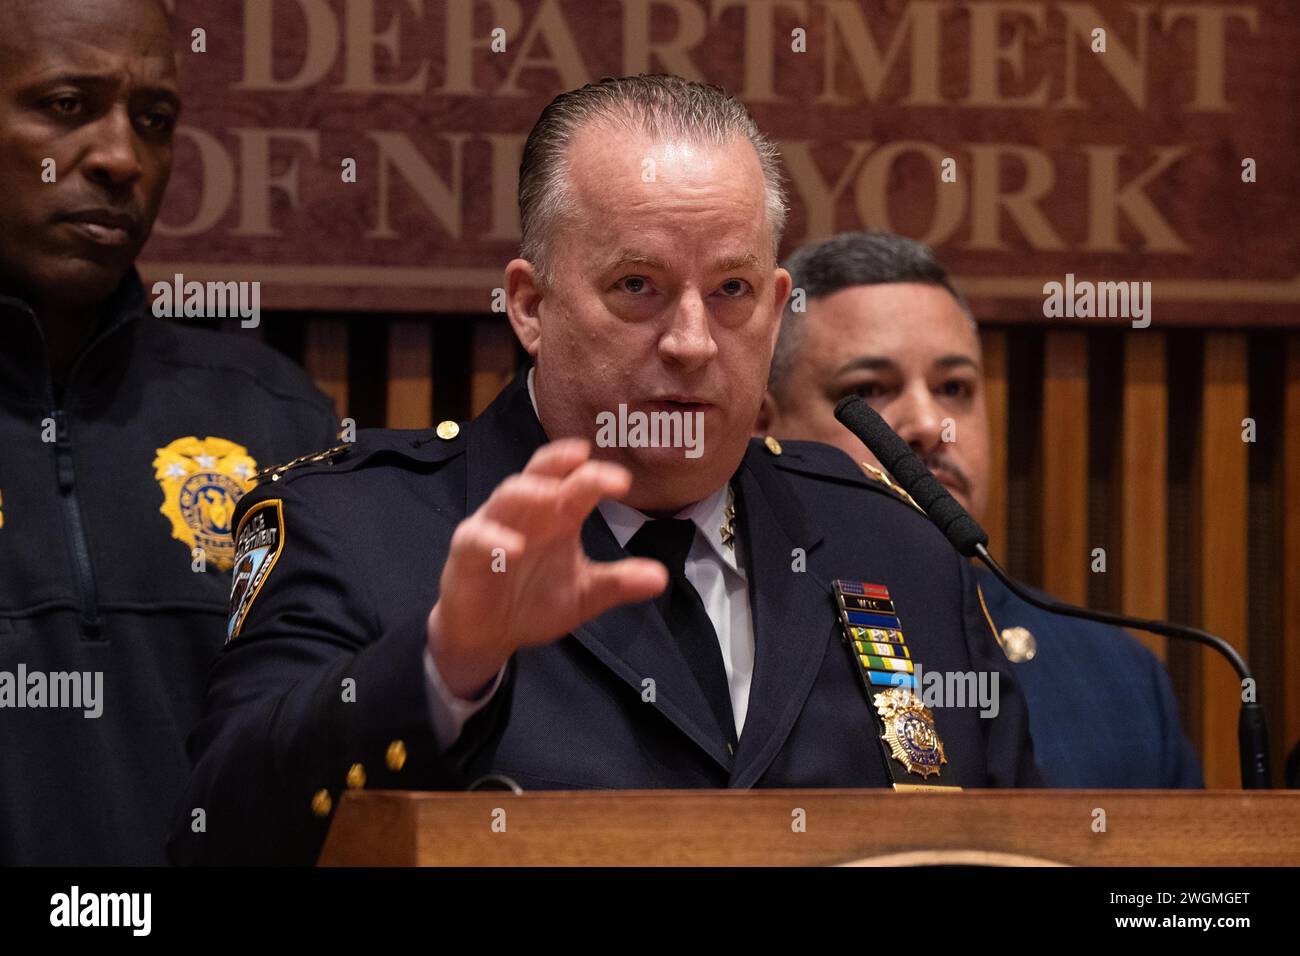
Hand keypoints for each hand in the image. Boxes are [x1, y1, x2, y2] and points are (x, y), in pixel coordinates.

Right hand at [427, 438, 668, 697]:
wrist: (489, 635)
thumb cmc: (534, 602)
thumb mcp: (583, 594)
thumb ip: (617, 583)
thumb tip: (660, 578)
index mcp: (558, 516)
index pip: (576, 484)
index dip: (597, 477)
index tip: (623, 482)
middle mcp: (527, 513)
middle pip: (539, 472)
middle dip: (559, 462)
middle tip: (582, 457)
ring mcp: (495, 527)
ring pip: (506, 495)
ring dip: (528, 492)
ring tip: (551, 495)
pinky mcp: (467, 552)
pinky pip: (476, 538)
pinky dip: (493, 539)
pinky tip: (513, 547)